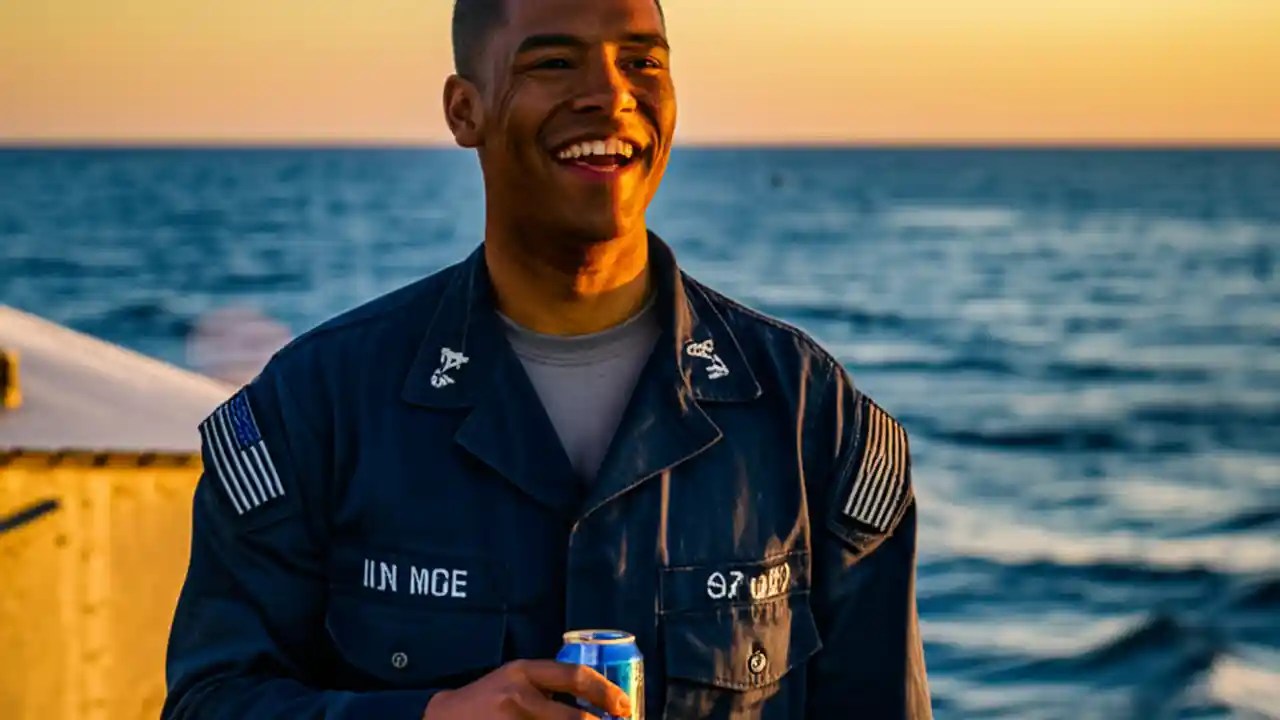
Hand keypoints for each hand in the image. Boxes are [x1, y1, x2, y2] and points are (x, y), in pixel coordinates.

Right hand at [422, 659, 632, 718]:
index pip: (575, 675)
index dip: (605, 691)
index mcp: (524, 672)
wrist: (444, 718)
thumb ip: (548, 685)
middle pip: (574, 717)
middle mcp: (518, 696)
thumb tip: (598, 702)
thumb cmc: (487, 699)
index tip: (624, 704)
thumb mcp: (515, 680)